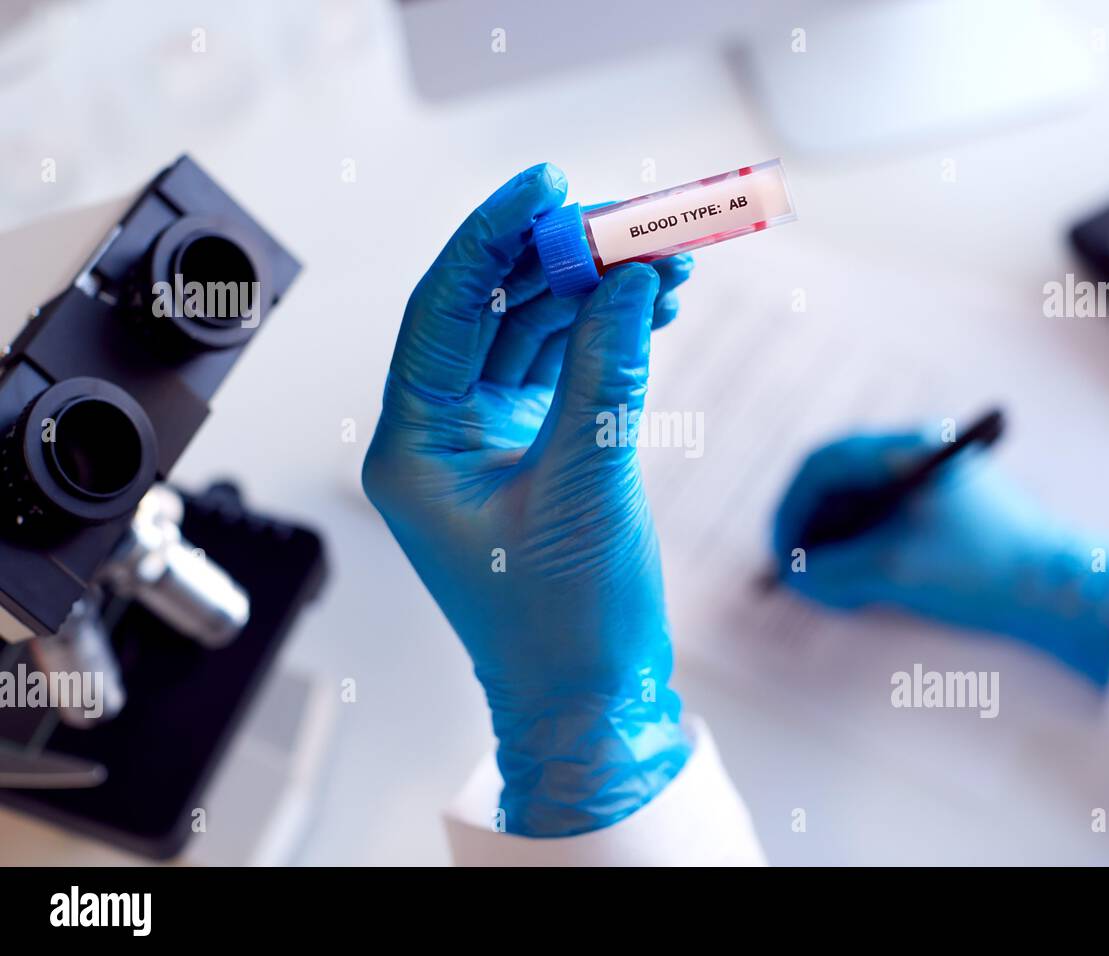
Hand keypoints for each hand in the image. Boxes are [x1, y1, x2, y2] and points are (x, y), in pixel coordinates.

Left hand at [363, 165, 693, 836]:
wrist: (591, 698)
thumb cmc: (564, 622)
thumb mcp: (585, 487)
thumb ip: (605, 375)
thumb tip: (630, 278)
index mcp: (415, 445)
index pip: (446, 309)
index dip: (494, 236)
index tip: (550, 185)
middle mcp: (442, 432)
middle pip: (498, 309)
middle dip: (564, 258)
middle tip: (633, 220)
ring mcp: (492, 438)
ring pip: (540, 332)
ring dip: (601, 292)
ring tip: (669, 258)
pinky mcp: (539, 448)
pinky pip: (570, 367)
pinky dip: (612, 333)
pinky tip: (656, 304)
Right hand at [772, 428, 1108, 685]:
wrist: (1059, 592)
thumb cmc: (981, 568)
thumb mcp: (891, 569)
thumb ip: (830, 570)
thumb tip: (792, 575)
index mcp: (907, 447)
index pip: (822, 464)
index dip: (791, 510)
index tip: (783, 553)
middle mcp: (916, 451)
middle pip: (836, 481)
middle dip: (810, 529)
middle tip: (797, 571)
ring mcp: (928, 478)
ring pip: (856, 504)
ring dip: (834, 543)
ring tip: (830, 583)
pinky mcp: (939, 507)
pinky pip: (880, 520)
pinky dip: (860, 550)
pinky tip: (860, 582)